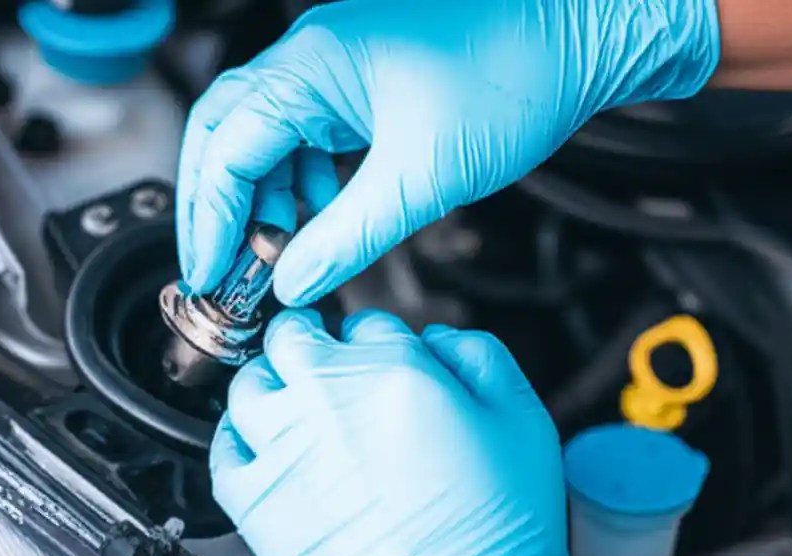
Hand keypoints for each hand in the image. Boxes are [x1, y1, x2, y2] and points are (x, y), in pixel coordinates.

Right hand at [176, 0, 718, 304]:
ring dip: (260, 200)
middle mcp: (311, 58)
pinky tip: (314, 224)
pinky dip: (298, 186)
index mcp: (312, 66)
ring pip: (262, 139)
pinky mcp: (360, 86)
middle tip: (217, 270)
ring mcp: (333, 69)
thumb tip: (294, 282)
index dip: (213, 221)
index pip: (227, 148)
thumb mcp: (422, 177)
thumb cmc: (515, 76)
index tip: (211, 276)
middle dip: (216, 208)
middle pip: (224, 135)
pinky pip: (304, 137)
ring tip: (273, 257)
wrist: (580, 37)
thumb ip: (347, 237)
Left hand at [212, 309, 658, 555]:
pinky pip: (222, 449)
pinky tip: (269, 454)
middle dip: (312, 347)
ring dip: (272, 388)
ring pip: (248, 384)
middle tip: (331, 378)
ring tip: (299, 414)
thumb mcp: (523, 421)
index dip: (375, 341)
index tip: (378, 365)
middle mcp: (327, 399)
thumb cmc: (498, 539)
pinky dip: (239, 441)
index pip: (364, 321)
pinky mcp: (254, 503)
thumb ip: (478, 358)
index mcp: (393, 369)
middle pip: (291, 336)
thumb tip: (437, 339)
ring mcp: (282, 449)